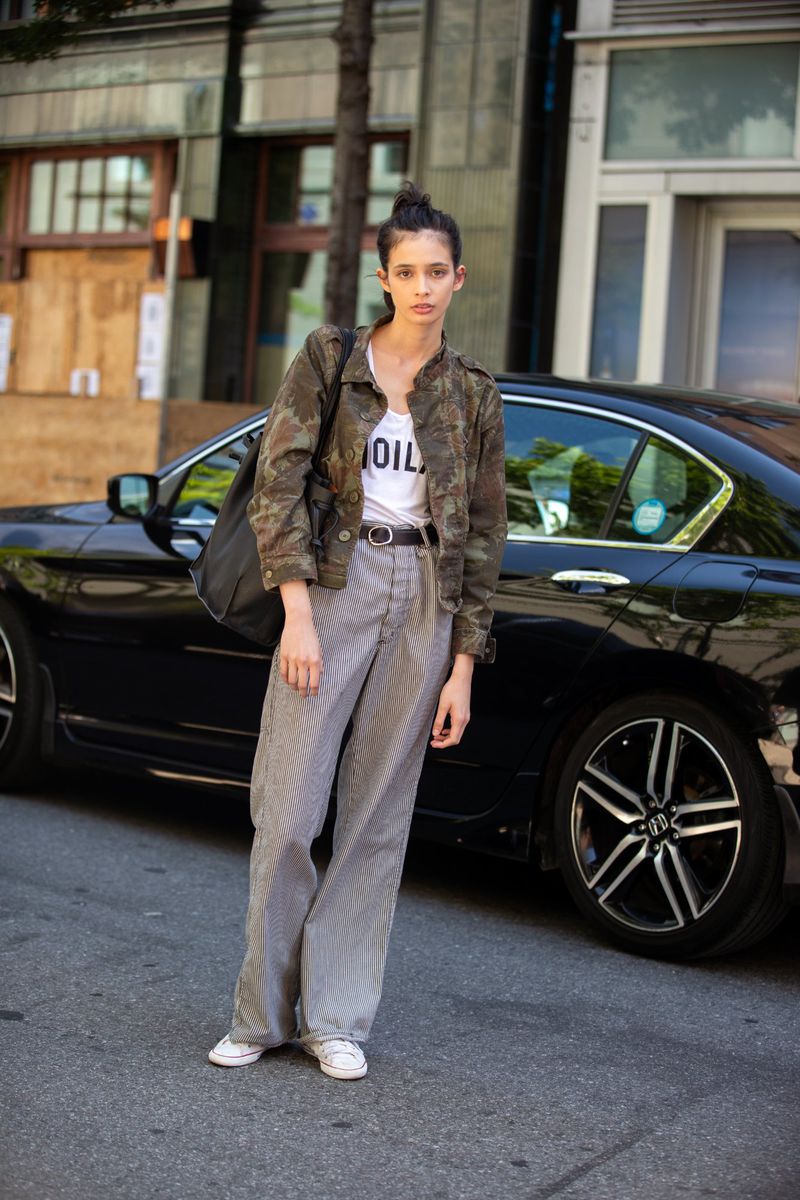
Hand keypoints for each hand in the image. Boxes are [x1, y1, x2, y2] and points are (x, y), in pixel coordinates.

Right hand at [278, 581, 321, 697]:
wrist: (299, 622)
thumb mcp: (319, 649)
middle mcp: (303, 661)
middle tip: (304, 695)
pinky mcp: (284, 655)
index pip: (314, 682)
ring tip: (295, 688)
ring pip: (291, 680)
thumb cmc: (311, 635)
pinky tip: (288, 680)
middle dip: (303, 693)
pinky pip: (283, 671)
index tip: (314, 694)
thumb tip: (320, 675)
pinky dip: (285, 679)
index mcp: (315, 660)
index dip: (314, 691)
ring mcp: (292, 659)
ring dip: (294, 687)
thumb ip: (320, 663)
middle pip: (302, 684)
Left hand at [430, 655, 473, 748]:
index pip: (453, 739)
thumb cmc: (452, 689)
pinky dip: (450, 730)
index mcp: (459, 719)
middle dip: (444, 742)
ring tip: (436, 736)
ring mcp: (466, 717)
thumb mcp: (443, 705)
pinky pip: (458, 727)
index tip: (433, 744)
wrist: (462, 678)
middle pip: (456, 738)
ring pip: (457, 733)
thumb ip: (439, 721)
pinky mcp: (464, 713)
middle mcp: (465, 720)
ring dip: (447, 737)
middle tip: (433, 742)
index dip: (443, 744)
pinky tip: (443, 729)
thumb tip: (435, 733)